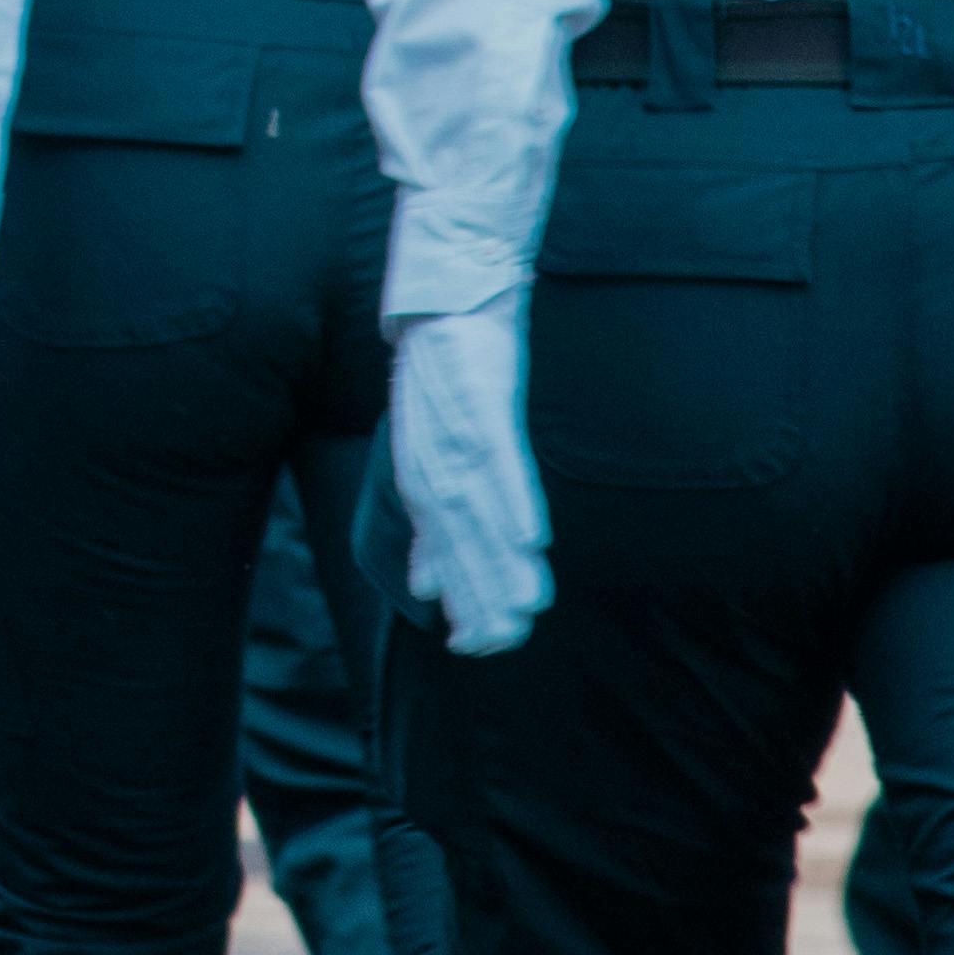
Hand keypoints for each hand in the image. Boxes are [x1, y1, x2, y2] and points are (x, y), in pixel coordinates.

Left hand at [382, 300, 551, 656]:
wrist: (442, 306)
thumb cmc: (440, 390)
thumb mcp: (427, 463)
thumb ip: (429, 530)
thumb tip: (426, 590)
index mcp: (423, 486)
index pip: (444, 555)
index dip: (462, 602)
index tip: (479, 649)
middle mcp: (433, 467)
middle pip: (461, 541)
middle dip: (484, 594)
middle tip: (507, 640)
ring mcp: (455, 436)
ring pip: (479, 509)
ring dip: (501, 557)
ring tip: (526, 603)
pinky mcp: (479, 403)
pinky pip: (497, 457)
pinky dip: (513, 495)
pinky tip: (530, 533)